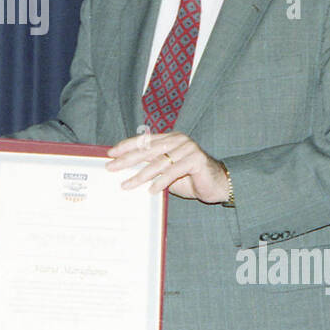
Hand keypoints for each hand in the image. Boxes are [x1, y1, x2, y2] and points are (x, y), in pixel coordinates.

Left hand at [106, 132, 230, 204]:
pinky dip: (161, 182)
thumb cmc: (190, 179)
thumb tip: (126, 171)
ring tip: (127, 185)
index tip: (111, 153)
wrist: (218, 185)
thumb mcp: (166, 172)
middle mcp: (178, 140)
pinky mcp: (196, 160)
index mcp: (170, 138)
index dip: (127, 146)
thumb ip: (151, 167)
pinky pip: (173, 172)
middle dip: (127, 160)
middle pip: (148, 150)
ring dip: (140, 175)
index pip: (144, 140)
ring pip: (158, 162)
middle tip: (112, 168)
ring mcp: (188, 148)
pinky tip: (151, 190)